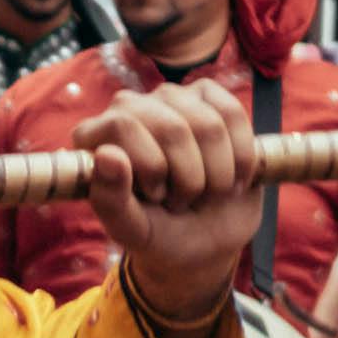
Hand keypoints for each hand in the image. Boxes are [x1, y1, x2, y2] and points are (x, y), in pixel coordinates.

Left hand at [82, 79, 258, 334]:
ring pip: (208, 125)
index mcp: (97, 136)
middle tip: (181, 201)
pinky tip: (231, 177)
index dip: (151, 167)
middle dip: (188, 178)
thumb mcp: (132, 230)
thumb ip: (110, 200)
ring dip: (216, 174)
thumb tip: (107, 154)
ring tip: (204, 192)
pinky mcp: (208, 97)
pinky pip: (233, 114)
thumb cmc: (160, 234)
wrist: (206, 240)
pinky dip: (240, 156)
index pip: (123, 126)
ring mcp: (170, 98)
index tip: (156, 196)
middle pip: (171, 127)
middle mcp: (130, 108)